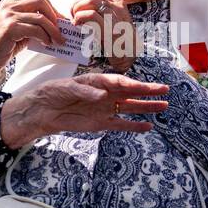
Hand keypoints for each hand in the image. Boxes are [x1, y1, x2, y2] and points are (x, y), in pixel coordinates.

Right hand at [0, 0, 66, 83]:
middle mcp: (8, 6)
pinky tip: (47, 43)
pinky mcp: (10, 29)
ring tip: (58, 41)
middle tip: (61, 30)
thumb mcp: (19, 29)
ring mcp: (8, 16)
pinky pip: (35, 30)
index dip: (52, 8)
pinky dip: (45, 37)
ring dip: (53, 30)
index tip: (60, 21)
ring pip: (40, 18)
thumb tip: (56, 23)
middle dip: (54, 16)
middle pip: (41, 1)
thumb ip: (33, 22)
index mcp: (10, 3)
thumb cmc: (4, 46)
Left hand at [0, 73, 168, 147]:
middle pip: (130, 92)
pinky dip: (134, 126)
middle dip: (148, 91)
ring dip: (146, 107)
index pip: (120, 82)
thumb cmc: (53, 92)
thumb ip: (86, 92)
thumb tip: (102, 96)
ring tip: (163, 106)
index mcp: (98, 81)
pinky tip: (148, 126)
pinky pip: (121, 124)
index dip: (134, 84)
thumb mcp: (67, 88)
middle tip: (165, 90)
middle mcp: (105, 94)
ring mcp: (104, 109)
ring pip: (130, 107)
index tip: (148, 86)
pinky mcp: (101, 123)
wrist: (42, 111)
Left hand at [71, 0, 135, 72]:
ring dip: (77, 9)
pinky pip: (91, 15)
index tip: (75, 8)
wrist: (129, 56)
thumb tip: (79, 7)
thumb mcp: (111, 21)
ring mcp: (114, 16)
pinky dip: (80, 17)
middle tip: (72, 14)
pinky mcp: (109, 27)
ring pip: (90, 0)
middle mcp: (117, 6)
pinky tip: (77, 25)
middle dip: (76, 2)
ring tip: (75, 19)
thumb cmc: (117, 41)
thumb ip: (100, 12)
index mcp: (117, 3)